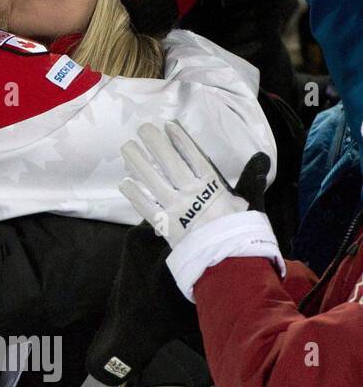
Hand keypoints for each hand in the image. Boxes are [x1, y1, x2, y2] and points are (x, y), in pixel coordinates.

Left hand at [119, 120, 269, 248]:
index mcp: (212, 186)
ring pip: (153, 179)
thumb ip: (249, 180)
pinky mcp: (164, 224)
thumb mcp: (248, 202)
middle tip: (142, 129)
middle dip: (155, 143)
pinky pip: (145, 205)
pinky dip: (134, 193)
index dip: (180, 139)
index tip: (169, 125)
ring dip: (138, 162)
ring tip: (127, 147)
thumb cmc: (241, 231)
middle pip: (169, 162)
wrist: (230, 261)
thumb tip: (261, 160)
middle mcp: (191, 193)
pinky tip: (125, 182)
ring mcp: (176, 208)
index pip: (193, 156)